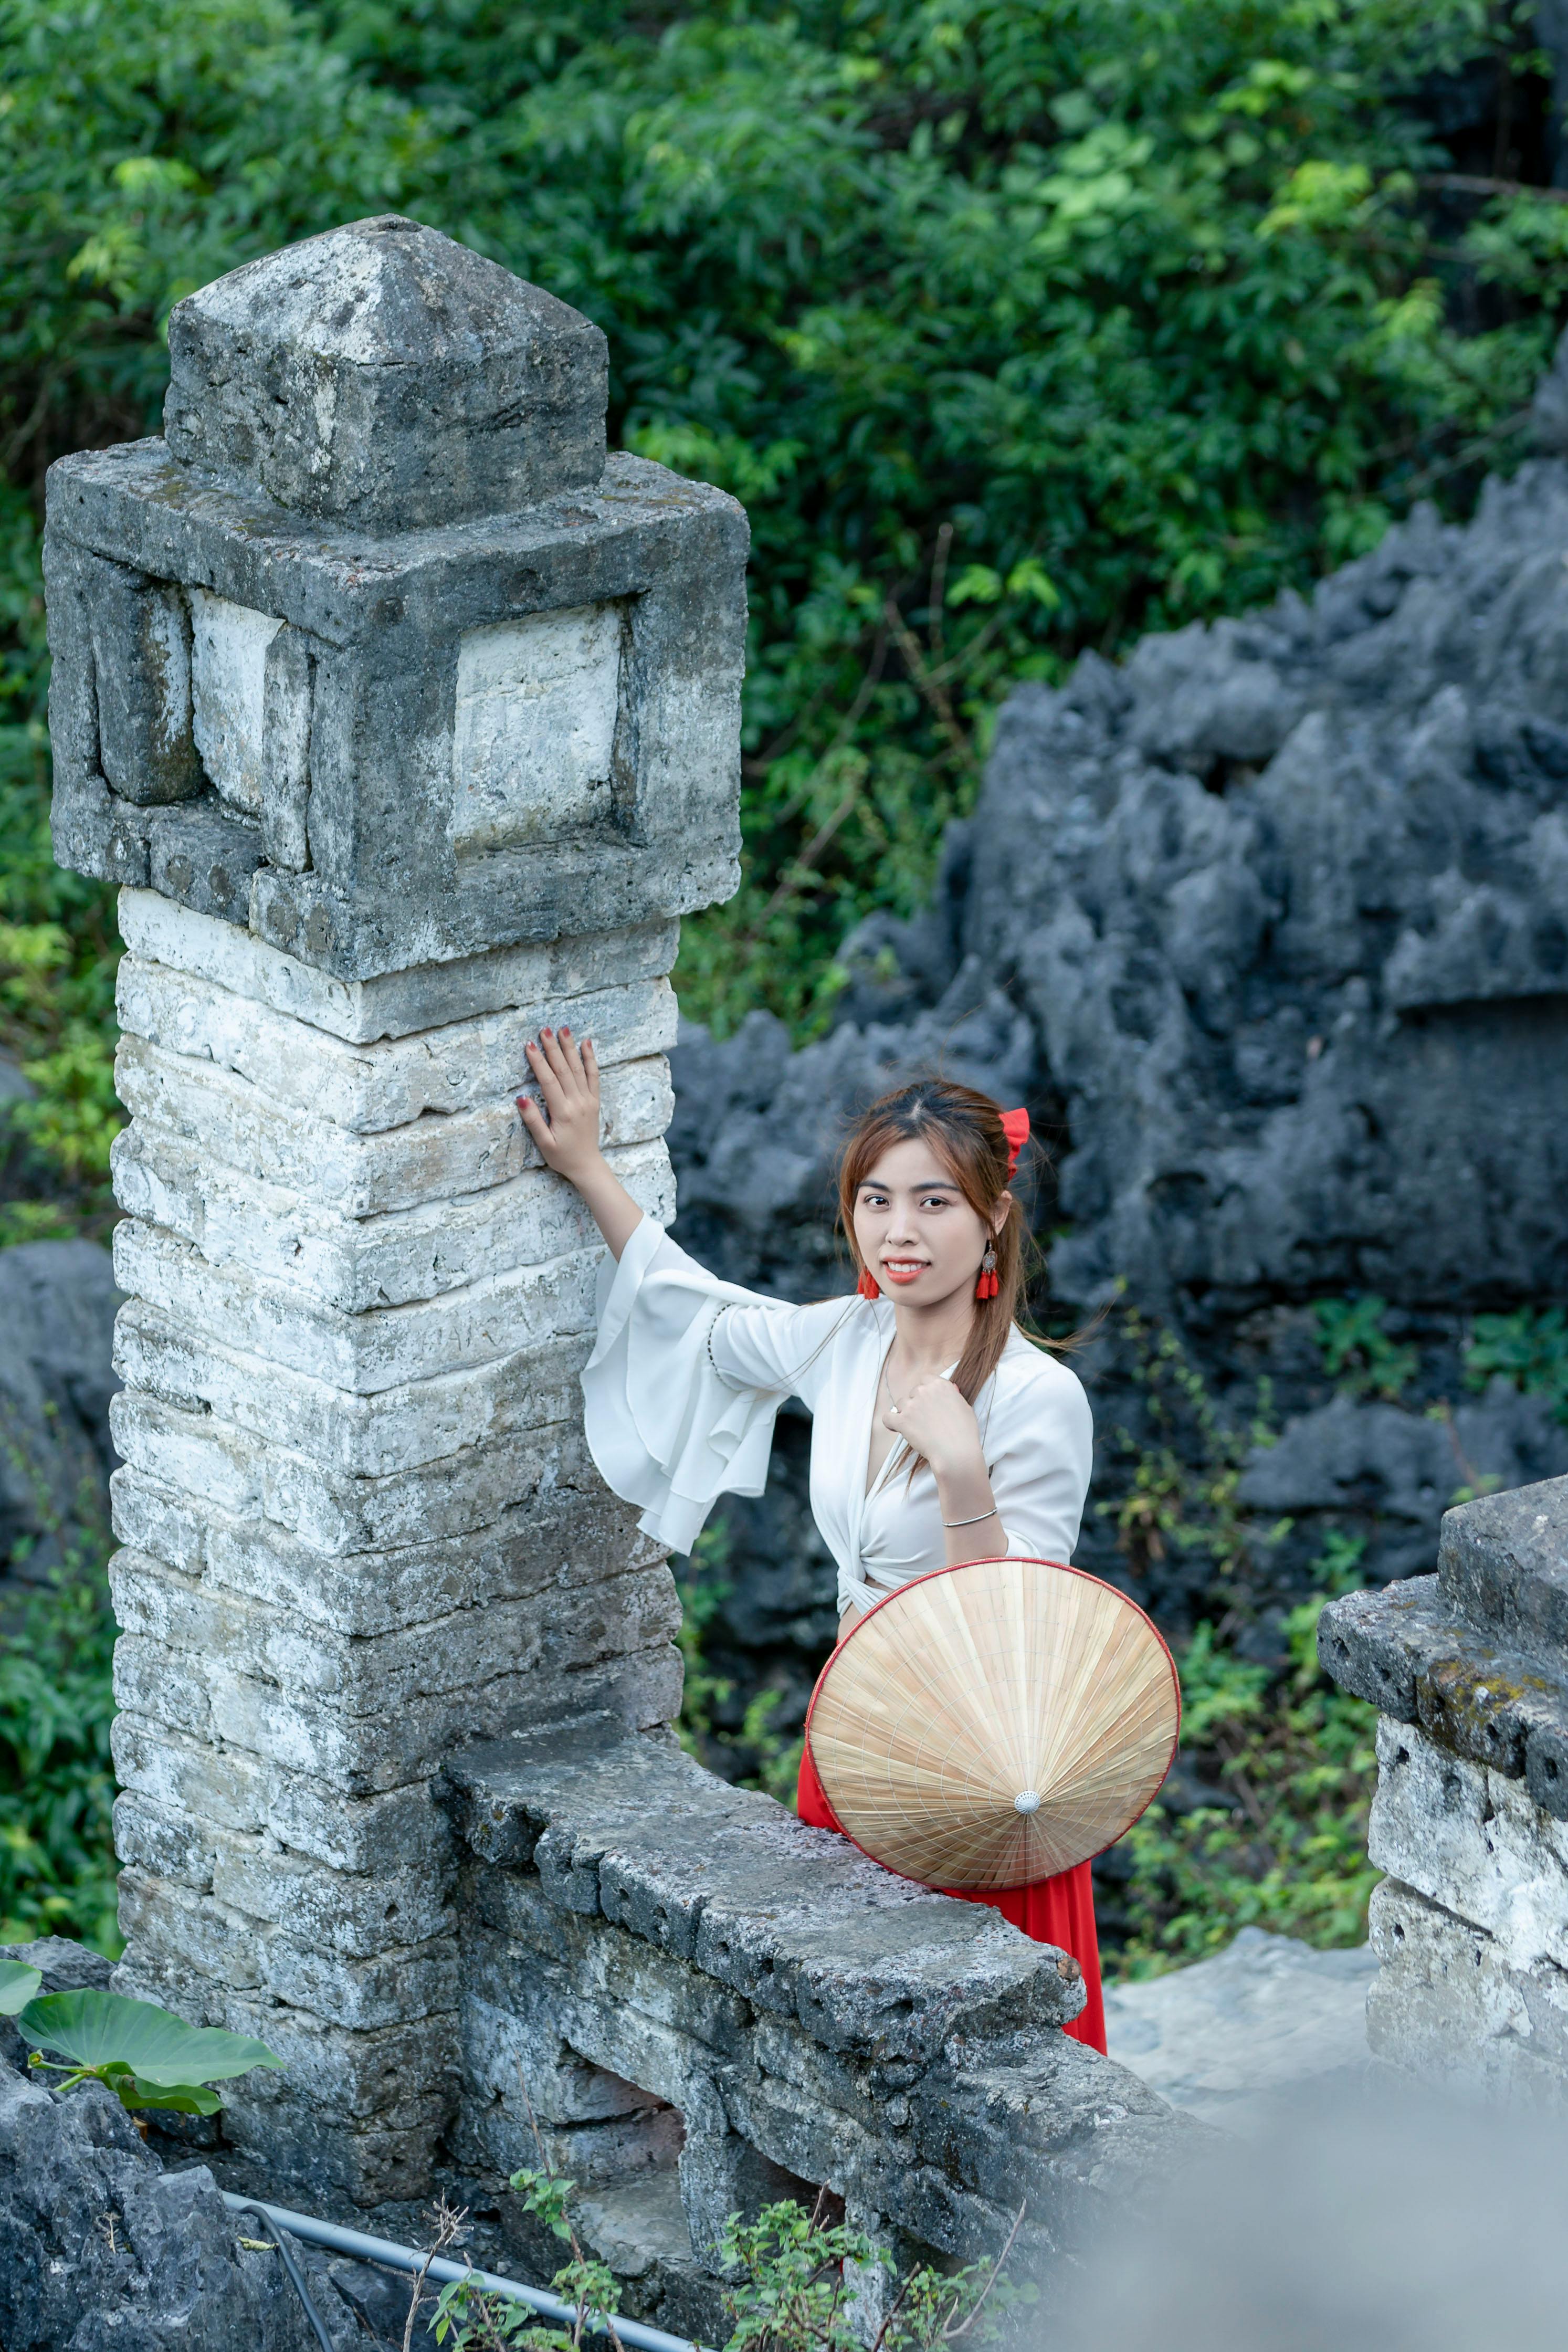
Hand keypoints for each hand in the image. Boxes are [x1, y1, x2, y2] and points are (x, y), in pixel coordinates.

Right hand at [516, 1026, 604, 1185]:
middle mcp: (578, 1102)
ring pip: (579, 1069)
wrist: (588, 1165)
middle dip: (553, 1048)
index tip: (529, 1045)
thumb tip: (521, 1098)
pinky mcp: (595, 1101)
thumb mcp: (543, 1143)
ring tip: (563, 1029)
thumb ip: (533, 1120)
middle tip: (544, 1029)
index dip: (538, 1062)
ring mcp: (588, 1100)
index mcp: (563, 1112)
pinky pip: (594, 1076)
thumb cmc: (562, 1156)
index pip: (548, 1081)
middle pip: (564, 1070)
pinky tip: (587, 1044)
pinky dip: (590, 1059)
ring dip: (570, 1048)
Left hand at [881, 1373, 983, 1481]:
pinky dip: (890, 1422)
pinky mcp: (902, 1421)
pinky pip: (887, 1417)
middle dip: (917, 1404)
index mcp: (940, 1385)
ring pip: (900, 1404)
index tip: (928, 1402)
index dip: (926, 1392)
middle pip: (913, 1393)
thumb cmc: (964, 1433)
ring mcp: (912, 1406)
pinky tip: (896, 1427)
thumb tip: (950, 1388)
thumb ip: (953, 1396)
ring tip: (915, 1427)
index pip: (925, 1379)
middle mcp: (924, 1392)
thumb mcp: (964, 1407)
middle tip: (925, 1419)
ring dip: (905, 1413)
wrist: (956, 1452)